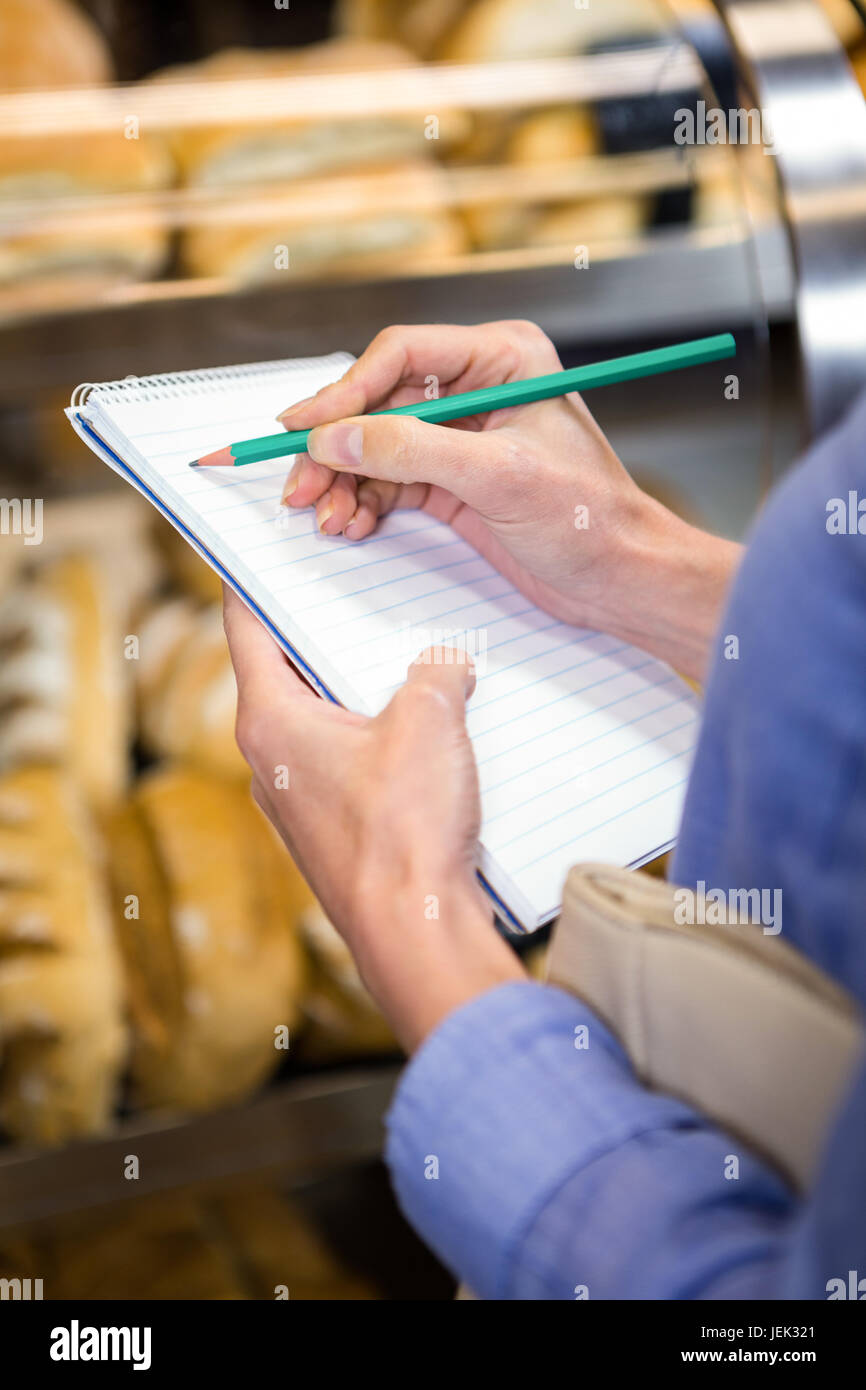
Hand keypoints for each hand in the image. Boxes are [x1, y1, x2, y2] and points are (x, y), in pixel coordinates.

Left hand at [222, 586, 524, 1053]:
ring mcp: (298, 800)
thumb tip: (447, 662)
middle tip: (367, 591)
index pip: (246, 627)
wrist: (417, 932)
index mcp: (270, 721)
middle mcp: (270, 760)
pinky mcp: (332, 830)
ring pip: (324, 720)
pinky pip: (349, 763)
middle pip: (290, 671)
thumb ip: (437, 671)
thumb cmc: (404, 830)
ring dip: (364, 691)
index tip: (262, 545)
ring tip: (415, 661)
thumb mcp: (430, 721)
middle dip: (330, 633)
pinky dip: (380, 739)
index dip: (255, 579)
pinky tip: (432, 735)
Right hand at [278, 321, 739, 681]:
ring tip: (326, 519)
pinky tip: (350, 526)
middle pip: (378, 402)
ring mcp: (461, 435)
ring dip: (344, 483)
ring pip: (376, 446)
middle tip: (298, 487)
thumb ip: (413, 449)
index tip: (302, 428)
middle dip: (336, 447)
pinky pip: (388, 481)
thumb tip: (335, 436)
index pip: (401, 354)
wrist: (619, 578)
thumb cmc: (588, 518)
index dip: (345, 392)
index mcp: (503, 357)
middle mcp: (477, 386)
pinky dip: (363, 503)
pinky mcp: (452, 479)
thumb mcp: (499, 476)